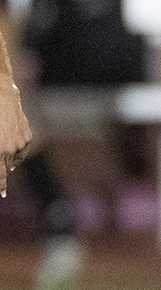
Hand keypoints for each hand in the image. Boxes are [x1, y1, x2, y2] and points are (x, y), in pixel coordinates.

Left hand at [0, 81, 30, 197]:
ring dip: (8, 159)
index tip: (1, 195)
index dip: (0, 185)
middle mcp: (11, 149)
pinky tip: (9, 144)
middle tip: (2, 180)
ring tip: (2, 152)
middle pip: (7, 168)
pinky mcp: (27, 135)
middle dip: (3, 173)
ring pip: (14, 158)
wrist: (0, 94)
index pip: (0, 174)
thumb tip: (4, 166)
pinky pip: (21, 149)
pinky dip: (15, 150)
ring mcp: (21, 142)